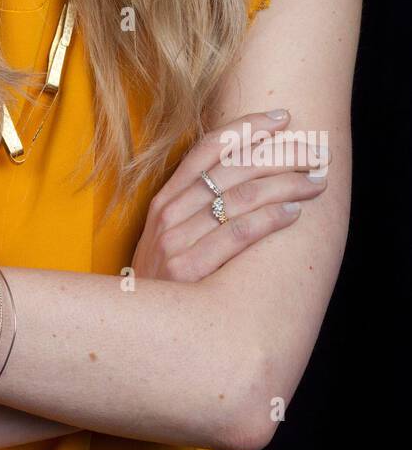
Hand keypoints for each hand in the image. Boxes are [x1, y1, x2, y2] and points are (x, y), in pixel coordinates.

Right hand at [130, 108, 330, 282]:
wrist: (135, 332)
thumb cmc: (165, 285)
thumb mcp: (169, 239)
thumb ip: (195, 210)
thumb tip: (246, 178)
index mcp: (165, 200)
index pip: (207, 148)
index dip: (246, 127)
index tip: (282, 117)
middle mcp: (168, 215)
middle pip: (230, 169)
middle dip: (279, 155)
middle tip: (315, 151)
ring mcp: (174, 241)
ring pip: (238, 198)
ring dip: (284, 185)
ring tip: (315, 180)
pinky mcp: (186, 271)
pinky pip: (235, 235)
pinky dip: (267, 220)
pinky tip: (293, 213)